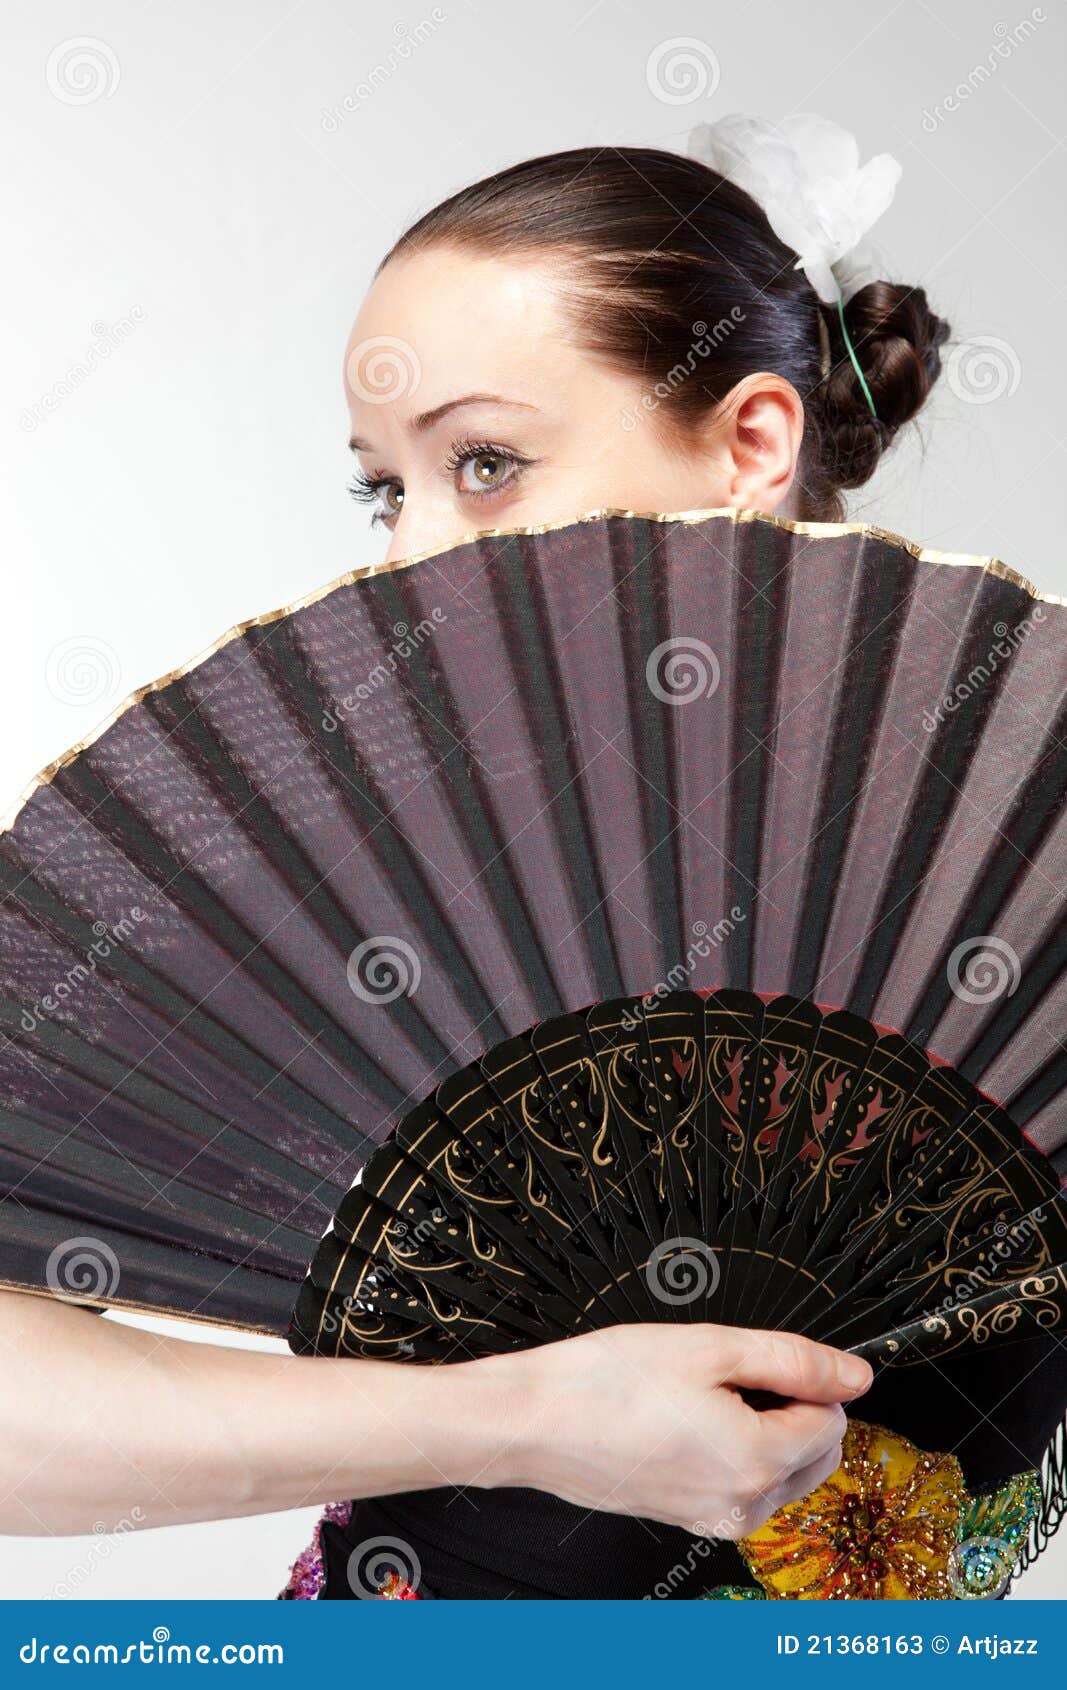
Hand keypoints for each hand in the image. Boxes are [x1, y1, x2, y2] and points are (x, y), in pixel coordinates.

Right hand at [483, 1322, 872, 1537]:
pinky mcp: (690, 1517)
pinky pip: (743, 1484)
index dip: (804, 1378)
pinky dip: (734, 1450)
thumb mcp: (711, 1346)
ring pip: (782, 1471)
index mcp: (757, 1464)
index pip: (831, 1419)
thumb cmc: (608, 1382)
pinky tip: (685, 1420)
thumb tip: (853, 1375)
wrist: (536, 1421)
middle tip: (730, 1374)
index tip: (758, 1359)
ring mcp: (715, 1518)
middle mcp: (743, 1505)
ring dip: (764, 1429)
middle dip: (792, 1408)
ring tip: (700, 1395)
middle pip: (816, 1453)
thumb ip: (794, 1360)